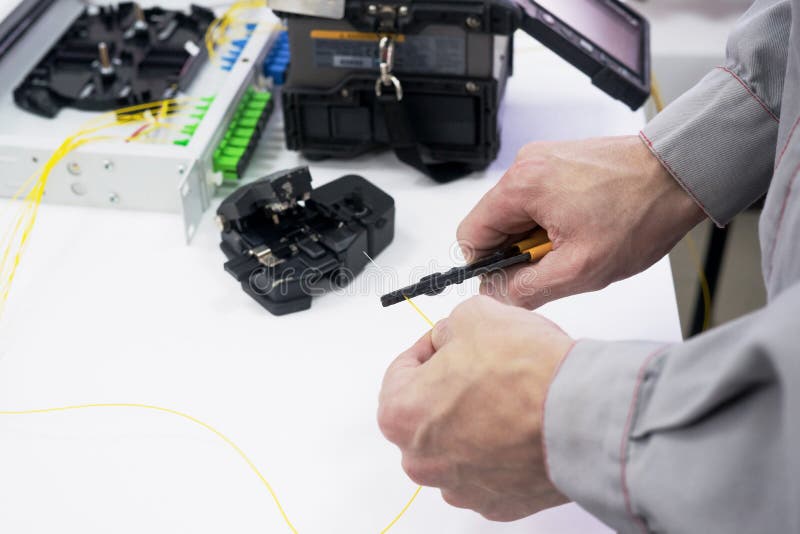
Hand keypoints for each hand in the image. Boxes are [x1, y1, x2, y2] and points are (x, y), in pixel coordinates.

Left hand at [378, 296, 571, 520]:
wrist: (582, 415)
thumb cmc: (527, 373)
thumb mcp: (475, 315)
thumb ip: (451, 327)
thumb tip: (452, 335)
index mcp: (401, 414)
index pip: (401, 370)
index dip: (429, 348)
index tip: (448, 341)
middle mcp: (423, 460)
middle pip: (428, 412)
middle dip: (451, 386)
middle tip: (483, 365)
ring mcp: (461, 486)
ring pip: (458, 444)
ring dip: (476, 420)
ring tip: (510, 395)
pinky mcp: (499, 503)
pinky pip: (490, 470)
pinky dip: (502, 450)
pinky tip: (524, 425)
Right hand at [457, 136, 705, 308]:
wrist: (682, 175)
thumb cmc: (641, 212)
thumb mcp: (579, 268)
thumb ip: (526, 288)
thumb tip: (497, 294)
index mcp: (521, 186)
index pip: (470, 234)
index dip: (486, 265)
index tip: (511, 279)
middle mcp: (527, 164)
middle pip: (495, 222)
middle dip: (520, 250)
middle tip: (558, 261)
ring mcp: (544, 159)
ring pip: (518, 213)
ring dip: (538, 236)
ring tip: (577, 242)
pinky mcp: (561, 160)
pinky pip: (539, 199)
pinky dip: (553, 219)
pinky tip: (583, 227)